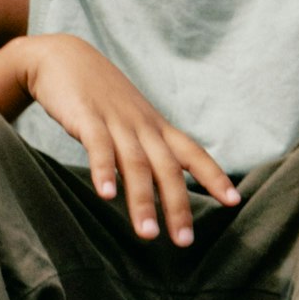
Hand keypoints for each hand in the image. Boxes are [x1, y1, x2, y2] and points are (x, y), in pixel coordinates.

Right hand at [0, 34, 239, 246]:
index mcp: (155, 128)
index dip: (214, 176)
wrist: (64, 57)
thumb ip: (148, 149)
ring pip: (135, 164)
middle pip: (167, 168)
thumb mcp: (131, 121)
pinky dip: (104, 171)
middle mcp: (142, 126)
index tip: (234, 201)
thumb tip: (165, 184)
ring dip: (142, 200)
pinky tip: (106, 195)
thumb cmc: (100, 96)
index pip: (193, 153)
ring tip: (147, 235)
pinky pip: (98, 147)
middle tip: (184, 242)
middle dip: (178, 206)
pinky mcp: (86, 118)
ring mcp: (115, 122)